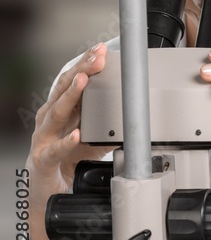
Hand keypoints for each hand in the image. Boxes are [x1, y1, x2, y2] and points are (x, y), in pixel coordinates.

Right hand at [27, 42, 112, 212]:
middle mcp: (49, 119)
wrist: (48, 189)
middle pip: (64, 90)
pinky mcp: (43, 160)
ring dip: (72, 96)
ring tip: (85, 81)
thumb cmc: (68, 158)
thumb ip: (109, 121)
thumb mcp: (93, 135)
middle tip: (97, 57)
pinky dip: (66, 142)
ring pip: (56, 113)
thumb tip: (137, 112)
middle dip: (81, 71)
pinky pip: (54, 151)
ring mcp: (43, 139)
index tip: (101, 50)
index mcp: (60, 110)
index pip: (72, 81)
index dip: (85, 64)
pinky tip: (76, 134)